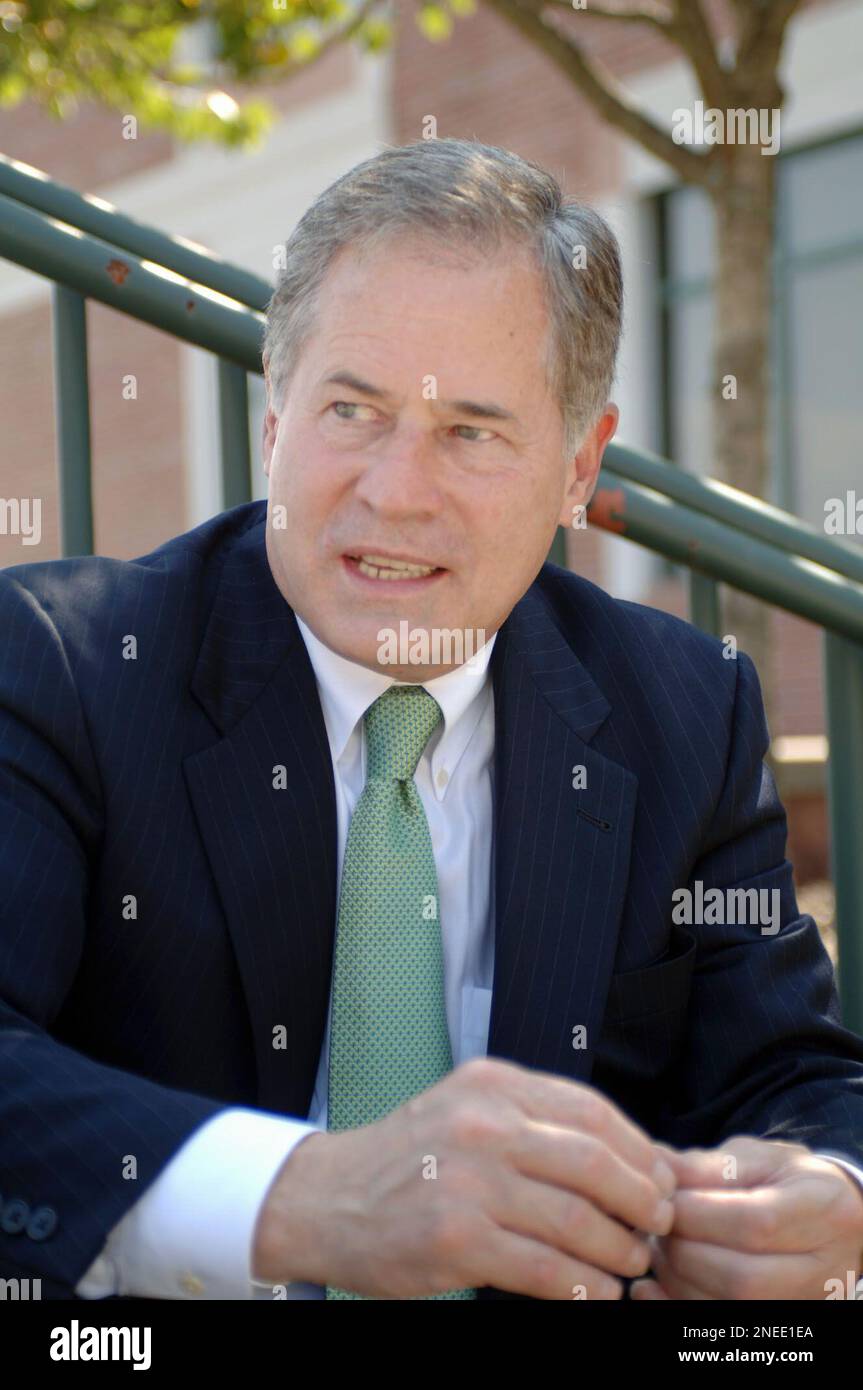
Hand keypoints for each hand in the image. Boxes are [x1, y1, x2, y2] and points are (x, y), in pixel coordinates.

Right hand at [252, 1056, 676, 1298]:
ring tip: (630, 1265)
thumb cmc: (409, 1159)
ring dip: (618, 1251)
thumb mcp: (469, 1113)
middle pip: (595, 1163)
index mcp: (492, 1084)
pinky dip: (582, 1287)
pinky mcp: (455, 1238)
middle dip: (642, 1201)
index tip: (662, 1180)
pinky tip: (595, 1294)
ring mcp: (468, 1181)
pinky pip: (544, 1268)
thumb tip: (632, 1157)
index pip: (591, 1111)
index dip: (640, 1150)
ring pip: (576, 1219)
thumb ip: (539, 1125)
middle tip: (658, 1227)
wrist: (325, 1196)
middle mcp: (483, 1124)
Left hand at [630, 1135, 862, 1299]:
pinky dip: (677, 1306)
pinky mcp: (779, 1320)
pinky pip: (723, 1326)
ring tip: (660, 1248)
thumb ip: (705, 1166)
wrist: (831, 1220)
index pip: (753, 1223)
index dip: (695, 1214)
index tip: (663, 1199)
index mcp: (823, 1209)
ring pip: (730, 1307)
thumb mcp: (756, 1158)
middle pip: (740, 1277)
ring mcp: (804, 1301)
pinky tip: (651, 1287)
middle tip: (657, 1226)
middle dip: (682, 1250)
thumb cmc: (787, 1181)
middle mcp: (822, 1266)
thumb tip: (654, 1166)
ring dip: (676, 1280)